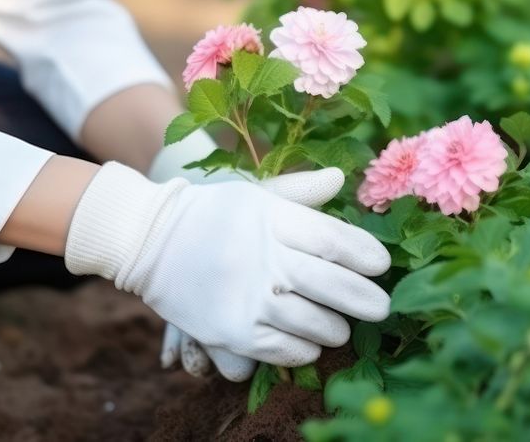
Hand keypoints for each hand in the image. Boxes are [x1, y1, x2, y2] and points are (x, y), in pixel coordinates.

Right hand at [64, 162, 390, 369]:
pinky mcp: (230, 330)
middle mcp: (262, 255)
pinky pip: (284, 350)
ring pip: (314, 323)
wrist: (147, 239)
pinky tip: (309, 344)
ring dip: (335, 329)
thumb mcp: (252, 191)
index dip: (366, 254)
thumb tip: (341, 179)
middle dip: (366, 300)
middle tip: (382, 307)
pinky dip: (303, 350)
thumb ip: (299, 191)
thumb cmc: (210, 212)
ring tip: (340, 328)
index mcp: (271, 217)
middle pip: (332, 284)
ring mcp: (246, 296)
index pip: (334, 238)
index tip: (382, 265)